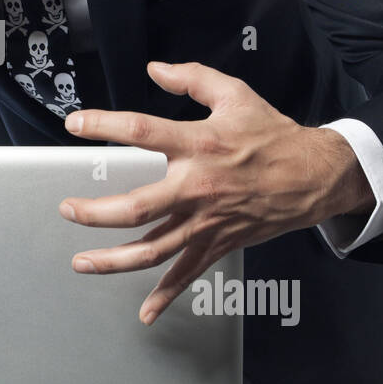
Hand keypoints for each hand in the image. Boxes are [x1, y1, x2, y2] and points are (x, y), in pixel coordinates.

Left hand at [59, 61, 372, 324]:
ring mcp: (206, 222)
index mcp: (199, 145)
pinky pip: (186, 274)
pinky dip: (165, 297)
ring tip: (81, 263)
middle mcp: (196, 188)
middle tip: (67, 210)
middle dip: (95, 213)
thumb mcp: (235, 95)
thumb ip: (192, 79)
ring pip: (153, 250)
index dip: (103, 126)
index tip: (74, 125)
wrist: (314, 176)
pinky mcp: (218, 244)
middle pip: (137, 208)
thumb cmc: (272, 135)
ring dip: (113, 261)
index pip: (141, 132)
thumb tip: (154, 69)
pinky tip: (145, 314)